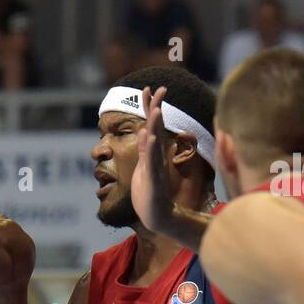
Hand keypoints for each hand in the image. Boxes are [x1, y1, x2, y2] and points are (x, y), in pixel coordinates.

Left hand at [130, 85, 174, 232]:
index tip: (148, 88)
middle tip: (160, 88)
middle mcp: (156, 156)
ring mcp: (155, 167)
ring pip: (156, 142)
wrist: (156, 215)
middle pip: (156, 128)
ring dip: (156, 125)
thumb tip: (143, 132)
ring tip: (157, 109)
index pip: (151, 125)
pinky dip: (150, 149)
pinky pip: (152, 162)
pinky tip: (149, 137)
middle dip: (156, 108)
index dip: (149, 107)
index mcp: (152, 152)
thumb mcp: (144, 167)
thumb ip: (145, 150)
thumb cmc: (149, 193)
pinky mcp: (153, 179)